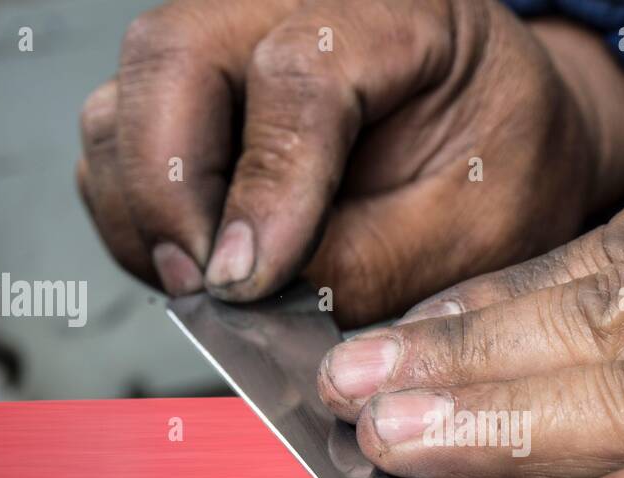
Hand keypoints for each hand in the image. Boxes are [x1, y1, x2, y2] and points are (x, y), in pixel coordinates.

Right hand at [77, 0, 623, 323]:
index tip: (250, 281)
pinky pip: (121, 141)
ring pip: (127, 101)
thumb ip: (370, 262)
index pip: (297, 73)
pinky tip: (200, 259)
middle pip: (171, 60)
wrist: (501, 143)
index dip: (265, 187)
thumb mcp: (474, 231)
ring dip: (143, 210)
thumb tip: (254, 301)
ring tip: (207, 284)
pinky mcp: (196, 92)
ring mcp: (231, 38)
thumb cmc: (502, 171)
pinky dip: (140, 214)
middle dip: (167, 193)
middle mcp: (293, 0)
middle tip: (206, 289)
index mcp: (396, 12)